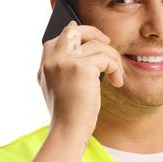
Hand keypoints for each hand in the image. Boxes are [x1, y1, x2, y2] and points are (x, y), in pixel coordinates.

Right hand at [37, 19, 124, 140]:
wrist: (68, 130)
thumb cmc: (68, 115)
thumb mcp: (58, 90)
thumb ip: (62, 71)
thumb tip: (77, 54)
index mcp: (45, 66)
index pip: (56, 39)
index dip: (71, 32)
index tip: (82, 31)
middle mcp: (52, 61)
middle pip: (73, 31)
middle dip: (93, 32)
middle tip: (107, 42)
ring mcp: (66, 62)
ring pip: (96, 45)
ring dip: (112, 58)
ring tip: (116, 74)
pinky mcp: (82, 68)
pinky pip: (106, 58)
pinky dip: (116, 68)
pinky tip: (117, 81)